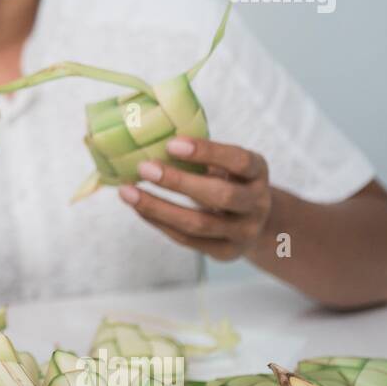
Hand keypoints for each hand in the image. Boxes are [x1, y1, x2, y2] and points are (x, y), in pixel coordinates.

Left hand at [118, 136, 272, 260]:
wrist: (253, 221)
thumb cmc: (228, 181)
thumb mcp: (224, 163)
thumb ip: (200, 153)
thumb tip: (149, 133)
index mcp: (258, 172)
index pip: (238, 161)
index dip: (206, 152)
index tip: (170, 144)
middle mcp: (257, 203)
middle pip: (221, 195)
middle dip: (178, 182)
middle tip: (144, 168)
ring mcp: (244, 232)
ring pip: (199, 223)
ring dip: (158, 207)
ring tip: (128, 192)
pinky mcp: (226, 252)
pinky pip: (187, 239)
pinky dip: (159, 222)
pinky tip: (138, 208)